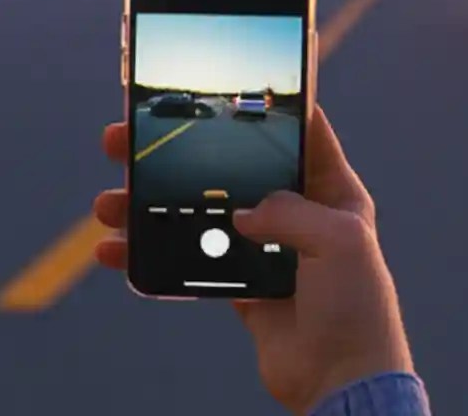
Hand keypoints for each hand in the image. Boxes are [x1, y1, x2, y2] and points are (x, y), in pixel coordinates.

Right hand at [95, 105, 414, 414]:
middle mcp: (297, 213)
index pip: (299, 132)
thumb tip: (241, 211)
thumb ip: (289, 213)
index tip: (218, 84)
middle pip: (228, 169)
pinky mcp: (240, 285)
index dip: (263, 105)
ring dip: (151, 205)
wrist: (343, 383)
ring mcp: (264, 248)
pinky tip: (117, 250)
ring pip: (198, 213)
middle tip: (126, 141)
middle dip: (176, 153)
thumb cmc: (358, 309)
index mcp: (332, 192)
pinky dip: (152, 254)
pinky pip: (189, 260)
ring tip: (109, 203)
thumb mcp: (339, 242)